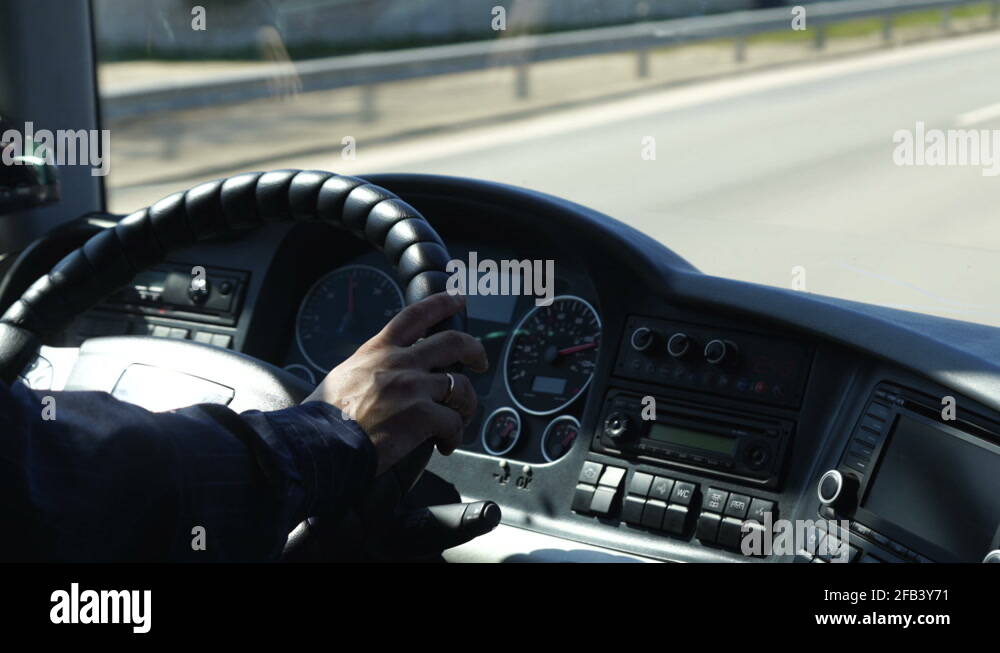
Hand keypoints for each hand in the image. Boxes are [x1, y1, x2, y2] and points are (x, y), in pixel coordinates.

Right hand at [304, 292, 487, 475]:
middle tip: (480, 362)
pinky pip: (454, 423)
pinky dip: (454, 437)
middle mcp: (399, 362)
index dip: (441, 303)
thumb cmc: (323, 418)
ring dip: (466, 405)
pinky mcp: (422, 415)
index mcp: (378, 350)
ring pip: (461, 386)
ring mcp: (413, 387)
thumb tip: (376, 378)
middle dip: (474, 350)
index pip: (415, 315)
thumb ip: (368, 370)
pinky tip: (444, 446)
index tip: (457, 298)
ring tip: (459, 419)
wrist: (318, 444)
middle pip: (453, 342)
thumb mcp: (343, 376)